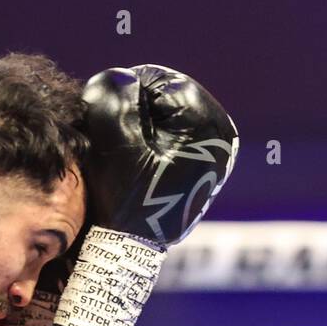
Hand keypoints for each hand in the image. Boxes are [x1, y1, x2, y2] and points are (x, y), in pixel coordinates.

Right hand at [4, 64, 237, 325]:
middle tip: (110, 132)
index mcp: (210, 126)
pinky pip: (170, 139)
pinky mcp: (202, 169)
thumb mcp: (116, 140)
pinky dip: (148, 142)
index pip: (161, 81)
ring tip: (118, 148)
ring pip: (166, 118)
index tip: (105, 114)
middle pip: (167, 98)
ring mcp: (214, 155)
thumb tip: (118, 76)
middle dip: (134, 108)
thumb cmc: (127, 195)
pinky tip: (131, 161)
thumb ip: (114, 96)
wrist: (134, 248)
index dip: (125, 90)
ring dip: (138, 124)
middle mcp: (221, 139)